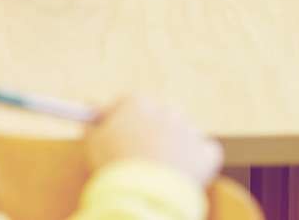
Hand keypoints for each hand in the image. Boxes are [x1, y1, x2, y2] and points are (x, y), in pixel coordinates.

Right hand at [85, 96, 221, 185]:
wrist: (144, 195)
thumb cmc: (113, 168)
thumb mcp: (93, 143)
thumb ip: (94, 124)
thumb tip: (91, 111)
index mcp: (138, 103)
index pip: (130, 105)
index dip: (124, 122)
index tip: (119, 138)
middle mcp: (167, 110)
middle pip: (159, 119)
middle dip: (153, 136)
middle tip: (141, 162)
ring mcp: (190, 130)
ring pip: (182, 137)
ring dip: (174, 150)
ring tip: (158, 176)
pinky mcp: (207, 152)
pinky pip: (204, 154)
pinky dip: (197, 165)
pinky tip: (182, 179)